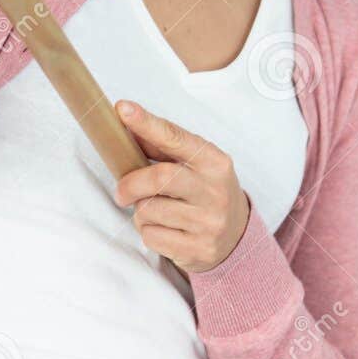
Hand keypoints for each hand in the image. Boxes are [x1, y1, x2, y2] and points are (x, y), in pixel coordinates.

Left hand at [112, 100, 250, 273]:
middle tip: (122, 192)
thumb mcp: (196, 166)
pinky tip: (164, 230)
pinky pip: (151, 237)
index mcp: (214, 162)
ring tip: (154, 212)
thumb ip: (163, 148)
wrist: (235, 237)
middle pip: (159, 178)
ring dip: (140, 212)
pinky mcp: (197, 248)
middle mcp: (214, 191)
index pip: (175, 138)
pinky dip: (148, 232)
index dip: (147, 124)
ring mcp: (208, 222)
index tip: (124, 110)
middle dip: (131, 184)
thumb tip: (127, 127)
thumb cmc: (206, 193)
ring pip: (149, 211)